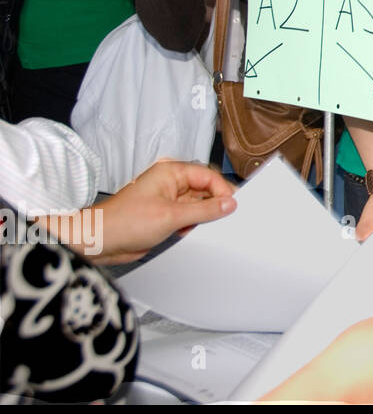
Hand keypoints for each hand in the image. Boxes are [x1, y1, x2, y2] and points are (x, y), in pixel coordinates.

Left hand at [92, 160, 236, 263]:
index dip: (222, 191)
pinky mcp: (164, 216)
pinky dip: (192, 225)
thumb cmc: (123, 221)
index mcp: (171, 172)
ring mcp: (168, 200)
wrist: (98, 241)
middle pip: (205, 189)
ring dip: (201, 217)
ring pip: (198, 204)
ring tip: (198, 227)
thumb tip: (229, 203)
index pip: (208, 176)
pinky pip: (188, 217)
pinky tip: (187, 232)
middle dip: (213, 205)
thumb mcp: (171, 215)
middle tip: (222, 219)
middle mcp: (170, 183)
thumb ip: (204, 209)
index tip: (233, 207)